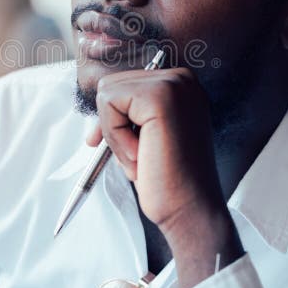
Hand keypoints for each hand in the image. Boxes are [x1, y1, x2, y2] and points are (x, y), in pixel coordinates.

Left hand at [86, 67, 243, 287]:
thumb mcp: (144, 133)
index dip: (110, 115)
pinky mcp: (160, 96)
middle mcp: (181, 78)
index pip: (123, 84)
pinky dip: (115, 135)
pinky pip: (109, 103)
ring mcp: (173, 84)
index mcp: (180, 85)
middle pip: (111, 84)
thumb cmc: (166, 177)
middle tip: (134, 156)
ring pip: (107, 92)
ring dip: (114, 132)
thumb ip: (129, 110)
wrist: (190, 209)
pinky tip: (140, 155)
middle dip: (110, 124)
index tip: (102, 140)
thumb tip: (97, 92)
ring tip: (140, 157)